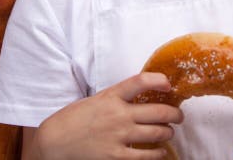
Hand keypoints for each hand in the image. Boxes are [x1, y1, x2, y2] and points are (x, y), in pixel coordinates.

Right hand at [32, 72, 182, 159]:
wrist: (54, 142)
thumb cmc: (74, 119)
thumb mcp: (96, 100)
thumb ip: (117, 98)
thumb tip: (140, 97)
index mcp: (111, 96)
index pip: (141, 81)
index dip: (159, 80)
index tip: (168, 84)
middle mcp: (118, 115)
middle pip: (159, 111)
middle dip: (175, 114)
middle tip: (178, 116)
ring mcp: (119, 136)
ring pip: (158, 133)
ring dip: (168, 132)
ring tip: (169, 132)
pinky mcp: (116, 157)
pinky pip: (146, 156)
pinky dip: (159, 154)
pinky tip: (161, 152)